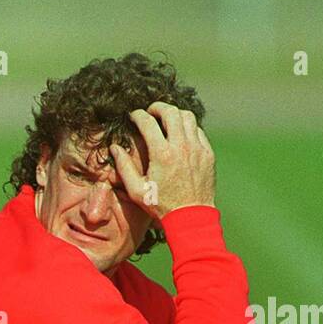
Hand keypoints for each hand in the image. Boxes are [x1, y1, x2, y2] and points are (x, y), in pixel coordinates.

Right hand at [109, 102, 215, 218]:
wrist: (191, 216)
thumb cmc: (161, 205)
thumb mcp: (136, 190)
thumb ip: (124, 167)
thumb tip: (115, 147)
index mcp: (161, 154)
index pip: (148, 122)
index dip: (138, 115)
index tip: (133, 116)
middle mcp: (181, 146)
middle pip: (171, 112)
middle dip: (158, 107)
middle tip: (150, 112)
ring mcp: (197, 148)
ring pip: (188, 116)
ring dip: (175, 114)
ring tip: (166, 119)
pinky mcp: (207, 153)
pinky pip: (198, 130)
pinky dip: (187, 127)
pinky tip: (180, 134)